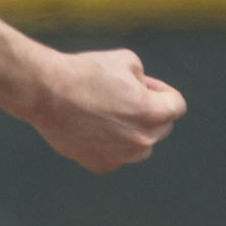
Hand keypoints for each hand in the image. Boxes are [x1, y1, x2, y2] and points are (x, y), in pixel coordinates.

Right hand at [21, 45, 185, 173]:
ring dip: (133, 131)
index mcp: (152, 113)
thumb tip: (146, 92)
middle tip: (124, 96)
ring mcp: (121, 156)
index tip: (144, 85)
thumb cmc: (86, 72)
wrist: (47, 93)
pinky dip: (110, 144)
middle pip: (161, 127)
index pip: (177, 106)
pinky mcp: (101, 165)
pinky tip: (92, 126)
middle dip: (150, 112)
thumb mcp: (127, 60)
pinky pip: (116, 155)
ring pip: (140, 146)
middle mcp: (141, 140)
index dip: (162, 91)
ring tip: (108, 113)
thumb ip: (145, 79)